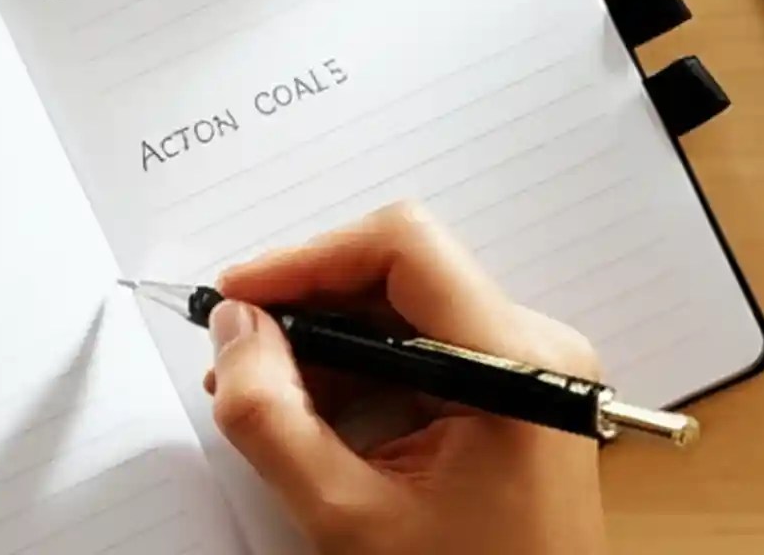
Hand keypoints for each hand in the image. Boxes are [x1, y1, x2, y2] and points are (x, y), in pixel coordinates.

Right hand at [205, 202, 606, 554]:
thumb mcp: (350, 516)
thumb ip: (274, 419)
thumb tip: (233, 330)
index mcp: (515, 363)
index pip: (404, 247)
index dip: (308, 257)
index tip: (241, 294)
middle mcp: (530, 347)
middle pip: (396, 272)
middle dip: (305, 302)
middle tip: (235, 346)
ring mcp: (521, 367)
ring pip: (397, 308)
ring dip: (321, 337)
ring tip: (259, 389)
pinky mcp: (503, 390)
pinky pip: (413, 347)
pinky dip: (351, 367)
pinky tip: (305, 407)